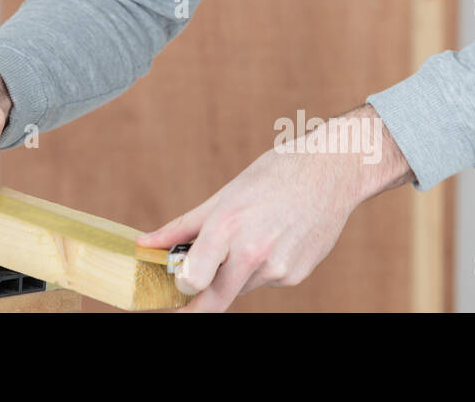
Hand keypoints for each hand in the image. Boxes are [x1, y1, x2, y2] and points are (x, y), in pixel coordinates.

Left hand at [137, 104, 411, 311]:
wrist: (329, 172)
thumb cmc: (271, 176)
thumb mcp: (222, 196)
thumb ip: (181, 227)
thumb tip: (145, 244)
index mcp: (227, 228)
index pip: (191, 281)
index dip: (178, 286)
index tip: (172, 284)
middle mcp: (252, 253)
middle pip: (214, 299)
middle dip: (197, 301)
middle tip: (187, 290)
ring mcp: (277, 268)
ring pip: (239, 287)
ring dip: (233, 274)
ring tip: (250, 237)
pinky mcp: (296, 275)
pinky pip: (264, 281)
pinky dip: (259, 268)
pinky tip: (273, 239)